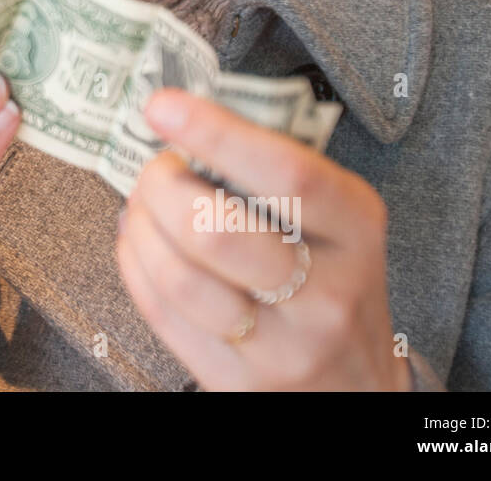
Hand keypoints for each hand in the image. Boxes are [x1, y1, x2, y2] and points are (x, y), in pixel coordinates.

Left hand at [115, 88, 411, 390]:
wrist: (355, 385)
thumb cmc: (331, 281)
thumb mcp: (336, 222)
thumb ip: (273, 176)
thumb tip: (183, 131)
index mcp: (355, 231)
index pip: (286, 174)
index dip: (217, 134)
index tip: (163, 106)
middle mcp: (326, 294)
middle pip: (215, 232)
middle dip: (161, 188)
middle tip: (156, 170)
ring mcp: (283, 347)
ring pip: (179, 277)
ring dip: (139, 228)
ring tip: (141, 208)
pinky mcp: (238, 382)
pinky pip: (162, 314)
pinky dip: (134, 266)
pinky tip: (139, 244)